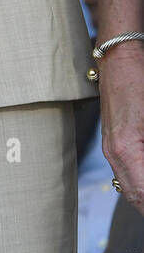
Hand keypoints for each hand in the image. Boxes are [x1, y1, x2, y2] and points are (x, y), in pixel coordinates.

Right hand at [99, 44, 143, 216]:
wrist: (120, 54)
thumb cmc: (140, 78)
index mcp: (126, 149)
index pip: (143, 196)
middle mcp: (115, 153)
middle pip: (136, 198)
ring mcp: (112, 148)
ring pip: (130, 189)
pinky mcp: (114, 141)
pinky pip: (126, 175)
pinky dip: (140, 186)